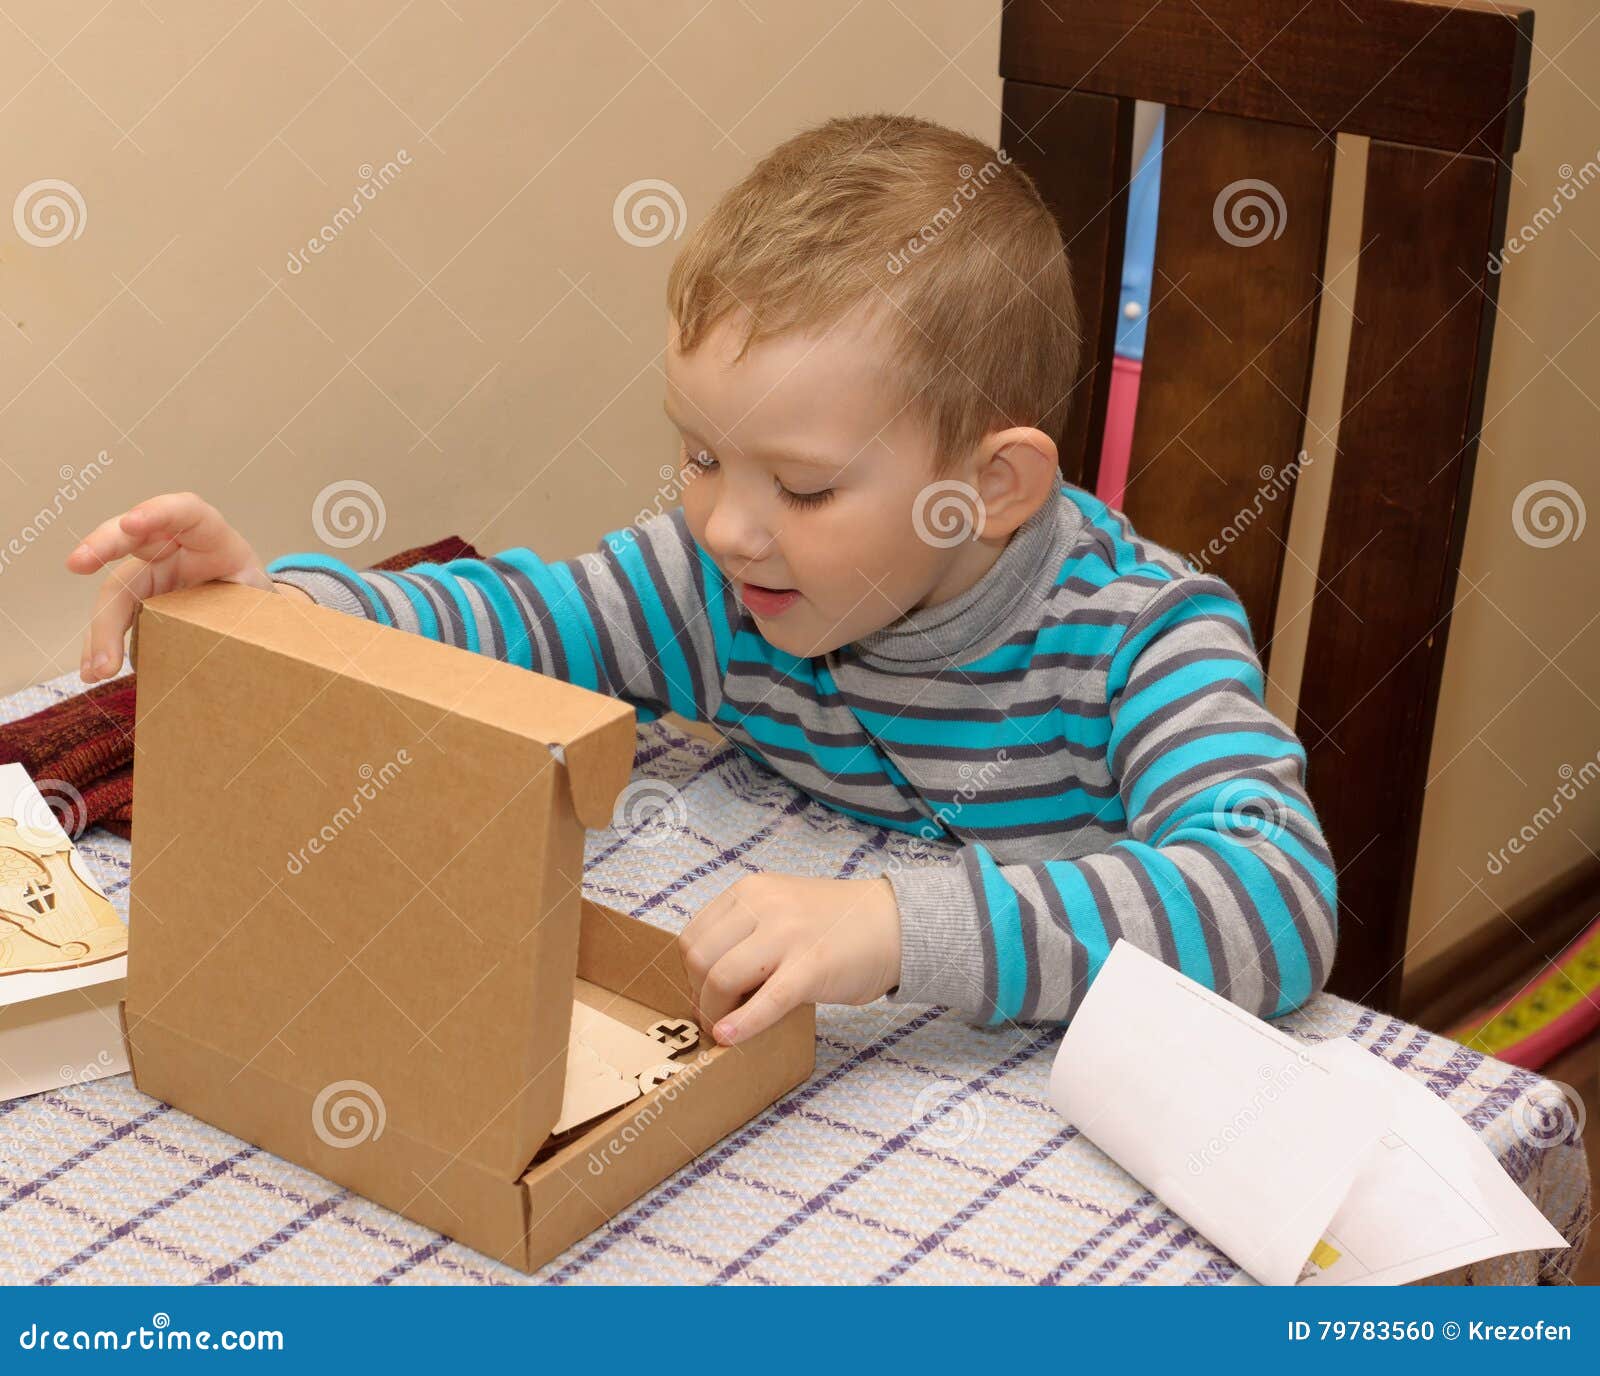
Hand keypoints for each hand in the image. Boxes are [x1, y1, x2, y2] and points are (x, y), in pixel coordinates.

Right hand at [65, 491, 287, 681]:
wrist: (250, 607)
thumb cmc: (256, 595)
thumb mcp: (263, 597)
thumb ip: (253, 606)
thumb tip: (251, 641)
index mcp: (211, 536)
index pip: (186, 512)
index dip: (158, 512)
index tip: (132, 523)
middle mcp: (172, 546)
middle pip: (133, 538)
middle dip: (103, 545)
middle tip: (78, 562)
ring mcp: (151, 570)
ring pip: (117, 587)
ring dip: (101, 626)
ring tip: (98, 667)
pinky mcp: (138, 597)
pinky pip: (115, 617)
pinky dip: (103, 644)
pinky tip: (94, 671)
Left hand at [678, 872, 901, 1045]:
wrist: (896, 923)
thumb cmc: (837, 925)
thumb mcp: (782, 909)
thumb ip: (747, 932)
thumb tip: (708, 982)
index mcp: (751, 891)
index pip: (693, 936)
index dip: (690, 974)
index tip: (704, 995)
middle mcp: (764, 905)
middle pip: (700, 959)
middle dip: (699, 995)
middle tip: (714, 1016)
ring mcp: (788, 934)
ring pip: (722, 978)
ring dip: (716, 1012)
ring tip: (727, 1028)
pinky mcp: (812, 966)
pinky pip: (766, 1000)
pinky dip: (742, 1024)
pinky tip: (731, 1038)